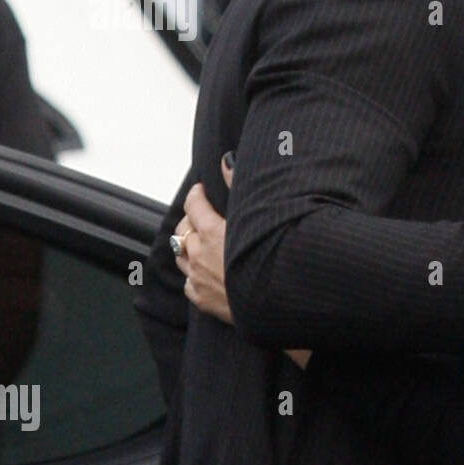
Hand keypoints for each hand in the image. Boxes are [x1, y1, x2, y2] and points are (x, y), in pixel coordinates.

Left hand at [172, 158, 310, 368]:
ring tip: (201, 241)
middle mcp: (200, 255)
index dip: (196, 194)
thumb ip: (240, 186)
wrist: (282, 302)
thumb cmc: (277, 258)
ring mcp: (199, 279)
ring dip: (189, 245)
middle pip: (182, 230)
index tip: (201, 190)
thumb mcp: (261, 218)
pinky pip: (188, 283)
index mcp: (213, 232)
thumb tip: (227, 162)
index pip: (193, 205)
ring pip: (181, 256)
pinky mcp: (204, 300)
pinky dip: (193, 274)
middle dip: (191, 219)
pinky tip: (205, 272)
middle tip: (202, 214)